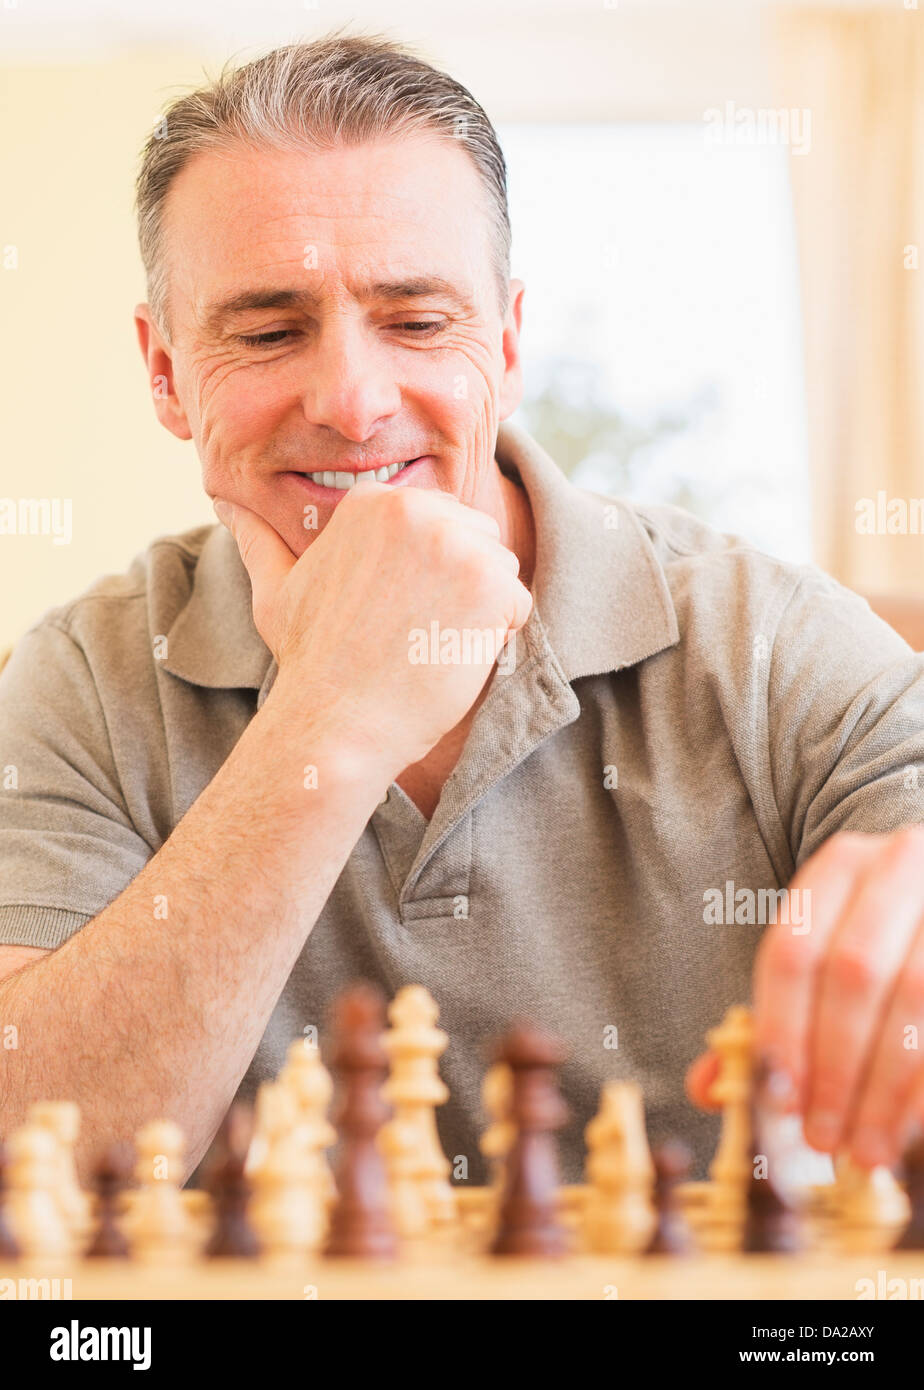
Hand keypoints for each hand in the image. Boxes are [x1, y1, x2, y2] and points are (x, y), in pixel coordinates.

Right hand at [212, 476, 531, 773]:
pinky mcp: (492, 583)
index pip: (436, 521)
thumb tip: (227, 504)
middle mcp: (417, 509)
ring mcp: (458, 543)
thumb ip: (260, 541)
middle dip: (456, 586)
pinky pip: (518, 606)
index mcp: (374, 503)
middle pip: (475, 537)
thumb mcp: (276, 591)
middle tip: (411, 631)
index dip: (423, 573)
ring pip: (499, 570)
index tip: (393, 611)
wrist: (339, 722)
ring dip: (477, 612)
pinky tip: (448, 658)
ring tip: (426, 644)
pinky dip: (495, 641)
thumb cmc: (311, 663)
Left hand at [686, 825, 923, 1167]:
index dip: (783, 1030)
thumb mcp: (819, 957)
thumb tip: (707, 1088)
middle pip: (854, 973)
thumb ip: (771, 1017)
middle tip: (820, 1137)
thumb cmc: (874, 942)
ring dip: (885, 1087)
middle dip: (835, 1067)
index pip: (793, 951)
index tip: (777, 1101)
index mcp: (840, 866)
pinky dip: (923, 1089)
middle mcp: (899, 866)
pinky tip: (905, 1131)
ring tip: (863, 1150)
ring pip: (915, 995)